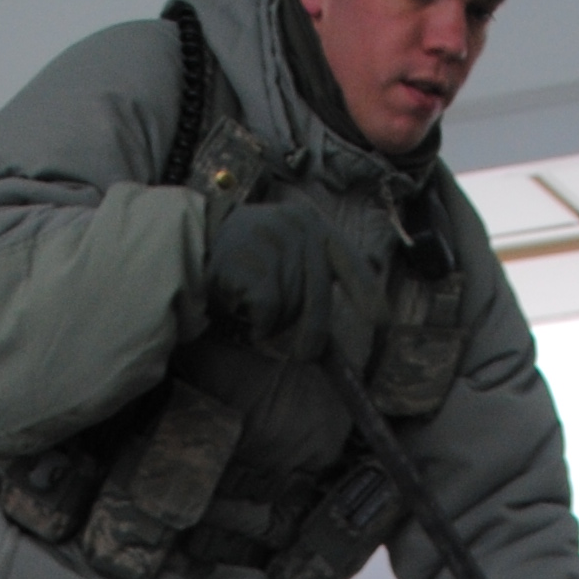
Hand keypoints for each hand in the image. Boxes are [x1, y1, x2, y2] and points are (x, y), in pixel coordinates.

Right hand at [206, 200, 351, 363]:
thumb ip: (312, 272)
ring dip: (275, 321)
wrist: (196, 239)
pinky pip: (269, 313)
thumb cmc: (245, 257)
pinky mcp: (253, 264)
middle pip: (319, 295)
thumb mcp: (285, 250)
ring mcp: (276, 242)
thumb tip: (345, 319)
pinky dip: (258, 323)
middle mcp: (299, 227)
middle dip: (313, 332)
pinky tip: (241, 308)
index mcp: (311, 222)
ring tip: (252, 304)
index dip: (366, 292)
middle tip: (305, 356)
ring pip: (292, 307)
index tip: (382, 320)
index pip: (348, 260)